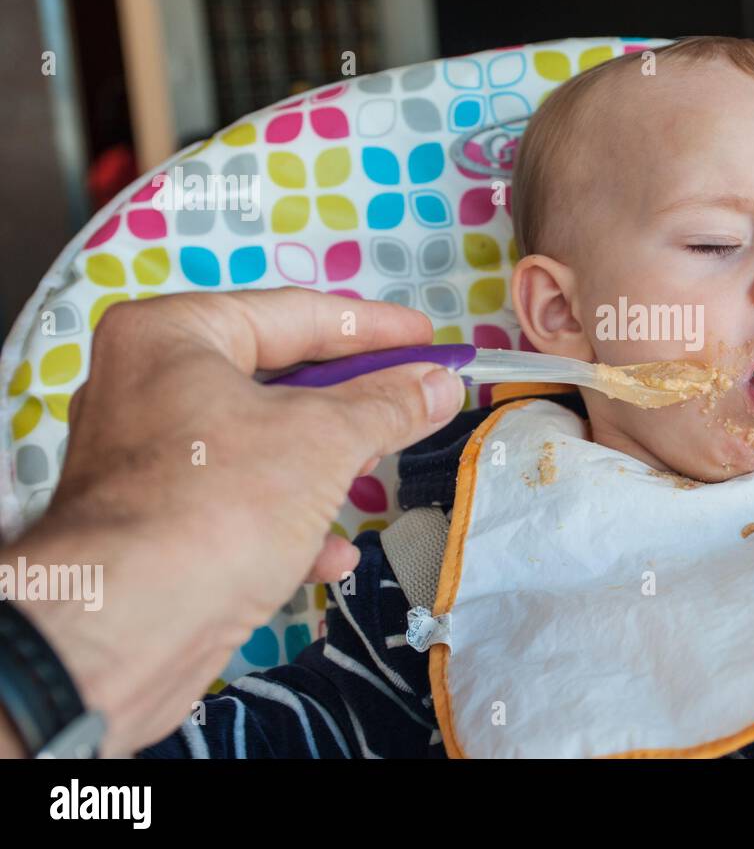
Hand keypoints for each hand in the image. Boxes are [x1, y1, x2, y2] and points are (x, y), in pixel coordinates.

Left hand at [0, 289, 464, 755]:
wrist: (126, 626)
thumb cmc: (222, 502)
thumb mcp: (326, 439)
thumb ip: (389, 404)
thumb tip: (441, 383)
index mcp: (172, 335)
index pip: (293, 313)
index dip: (373, 328)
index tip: (429, 339)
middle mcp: (145, 385)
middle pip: (274, 379)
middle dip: (349, 402)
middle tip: (412, 403)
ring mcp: (143, 460)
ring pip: (257, 445)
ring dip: (323, 466)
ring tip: (375, 471)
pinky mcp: (152, 525)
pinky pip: (234, 504)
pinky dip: (287, 523)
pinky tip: (330, 556)